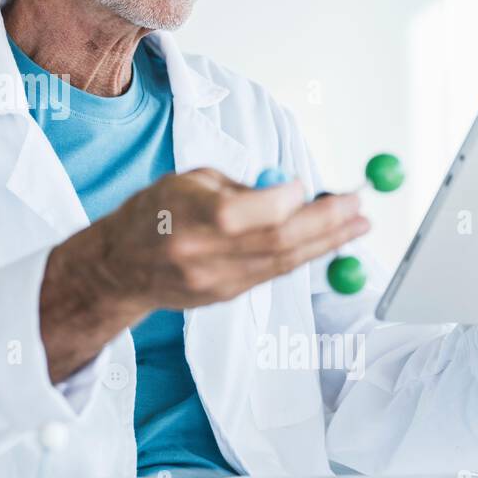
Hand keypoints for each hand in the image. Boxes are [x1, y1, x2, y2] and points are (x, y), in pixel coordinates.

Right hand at [39, 168, 370, 380]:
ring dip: (326, 242)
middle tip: (359, 206)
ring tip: (358, 224)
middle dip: (327, 222)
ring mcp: (216, 280)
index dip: (293, 199)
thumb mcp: (188, 180)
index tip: (312, 186)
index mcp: (192, 215)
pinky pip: (272, 275)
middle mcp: (204, 253)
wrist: (118, 267)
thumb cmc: (152, 213)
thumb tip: (292, 190)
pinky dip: (301, 257)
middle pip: (280, 239)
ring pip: (283, 262)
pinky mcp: (225, 297)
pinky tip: (323, 242)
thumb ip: (239, 186)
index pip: (257, 210)